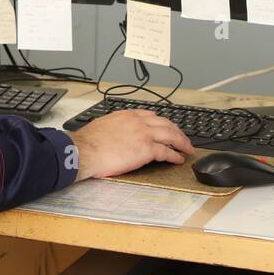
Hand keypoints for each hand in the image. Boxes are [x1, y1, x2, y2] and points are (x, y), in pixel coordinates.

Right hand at [67, 109, 193, 181]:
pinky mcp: (146, 149)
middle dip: (177, 131)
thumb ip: (116, 127)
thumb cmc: (88, 142)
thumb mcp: (103, 126)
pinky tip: (179, 159)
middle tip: (183, 138)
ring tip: (188, 148)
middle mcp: (138, 122)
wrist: (85, 151)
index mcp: (127, 115)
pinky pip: (166, 152)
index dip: (162, 123)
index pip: (151, 116)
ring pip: (171, 135)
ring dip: (182, 142)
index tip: (167, 127)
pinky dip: (175, 155)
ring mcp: (144, 134)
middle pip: (165, 123)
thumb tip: (116, 134)